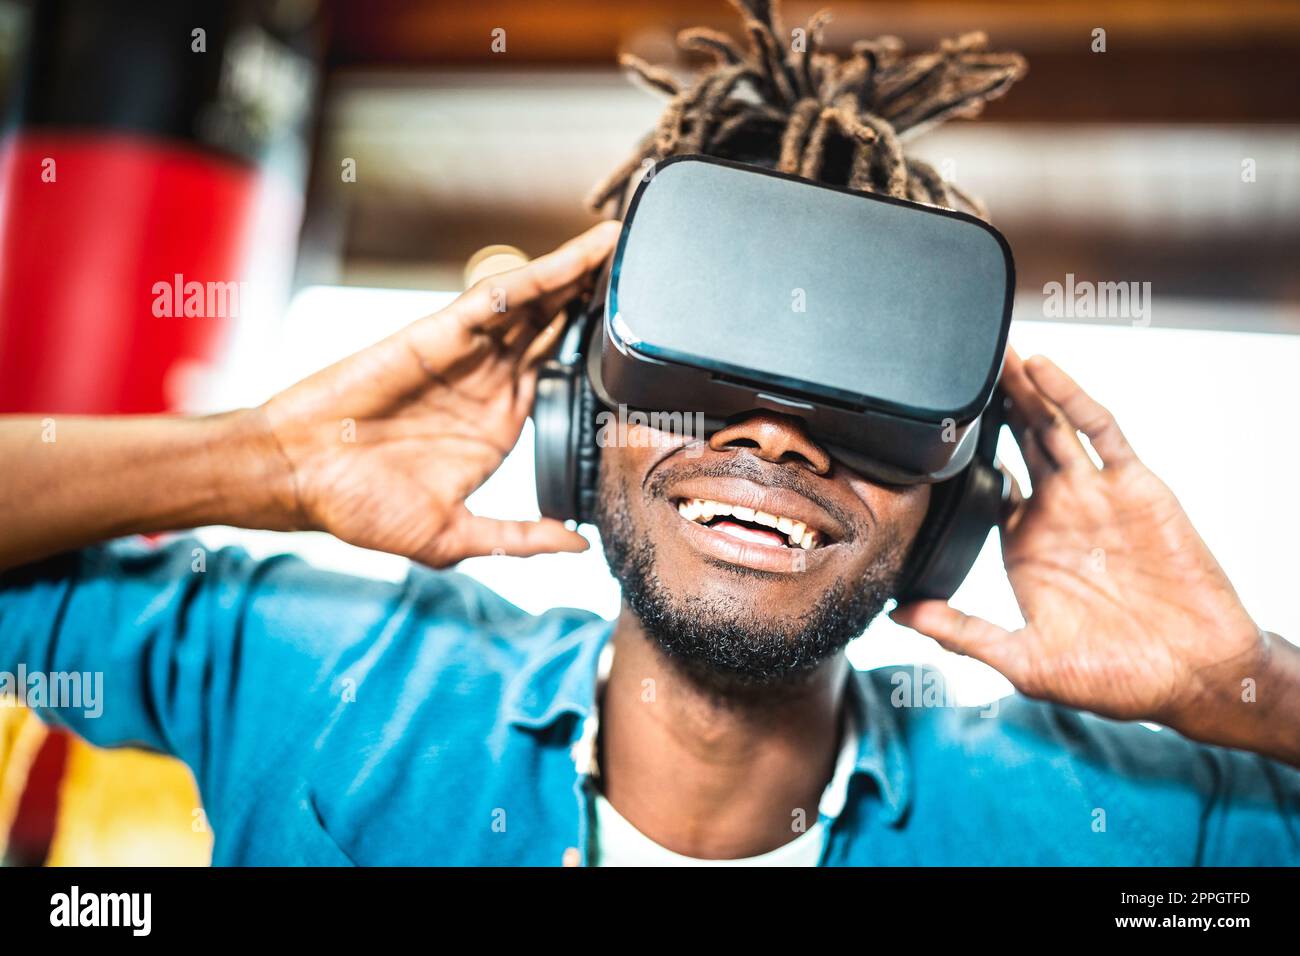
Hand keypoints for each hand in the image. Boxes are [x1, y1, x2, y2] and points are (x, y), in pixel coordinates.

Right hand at [254, 221, 619, 566]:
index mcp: (501, 426)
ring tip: (624, 244)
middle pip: (558, 330)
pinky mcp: (442, 334)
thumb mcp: (453, 537)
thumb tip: (577, 542)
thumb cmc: (363, 508)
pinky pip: (498, 299)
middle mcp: (490, 383)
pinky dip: (539, 276)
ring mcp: (469, 355)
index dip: (603, 359)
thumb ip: (517, 538)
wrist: (299, 476)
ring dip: (579, 274)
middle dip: (600, 300)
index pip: (565, 380)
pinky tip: (577, 257)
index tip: (649, 343)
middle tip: (651, 269)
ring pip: (537, 306)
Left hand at [891, 348, 1266, 728]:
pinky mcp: (1134, 486)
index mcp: (1024, 545)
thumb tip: (900, 616)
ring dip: (1023, 388)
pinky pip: (1099, 431)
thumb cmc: (1114, 677)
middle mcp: (1056, 512)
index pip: (982, 485)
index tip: (923, 424)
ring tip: (991, 350)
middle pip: (1014, 441)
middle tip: (952, 361)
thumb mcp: (1024, 660)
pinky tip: (1042, 371)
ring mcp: (1094, 495)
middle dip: (988, 404)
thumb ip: (962, 632)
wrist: (1196, 676)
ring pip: (1050, 426)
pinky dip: (1070, 397)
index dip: (956, 455)